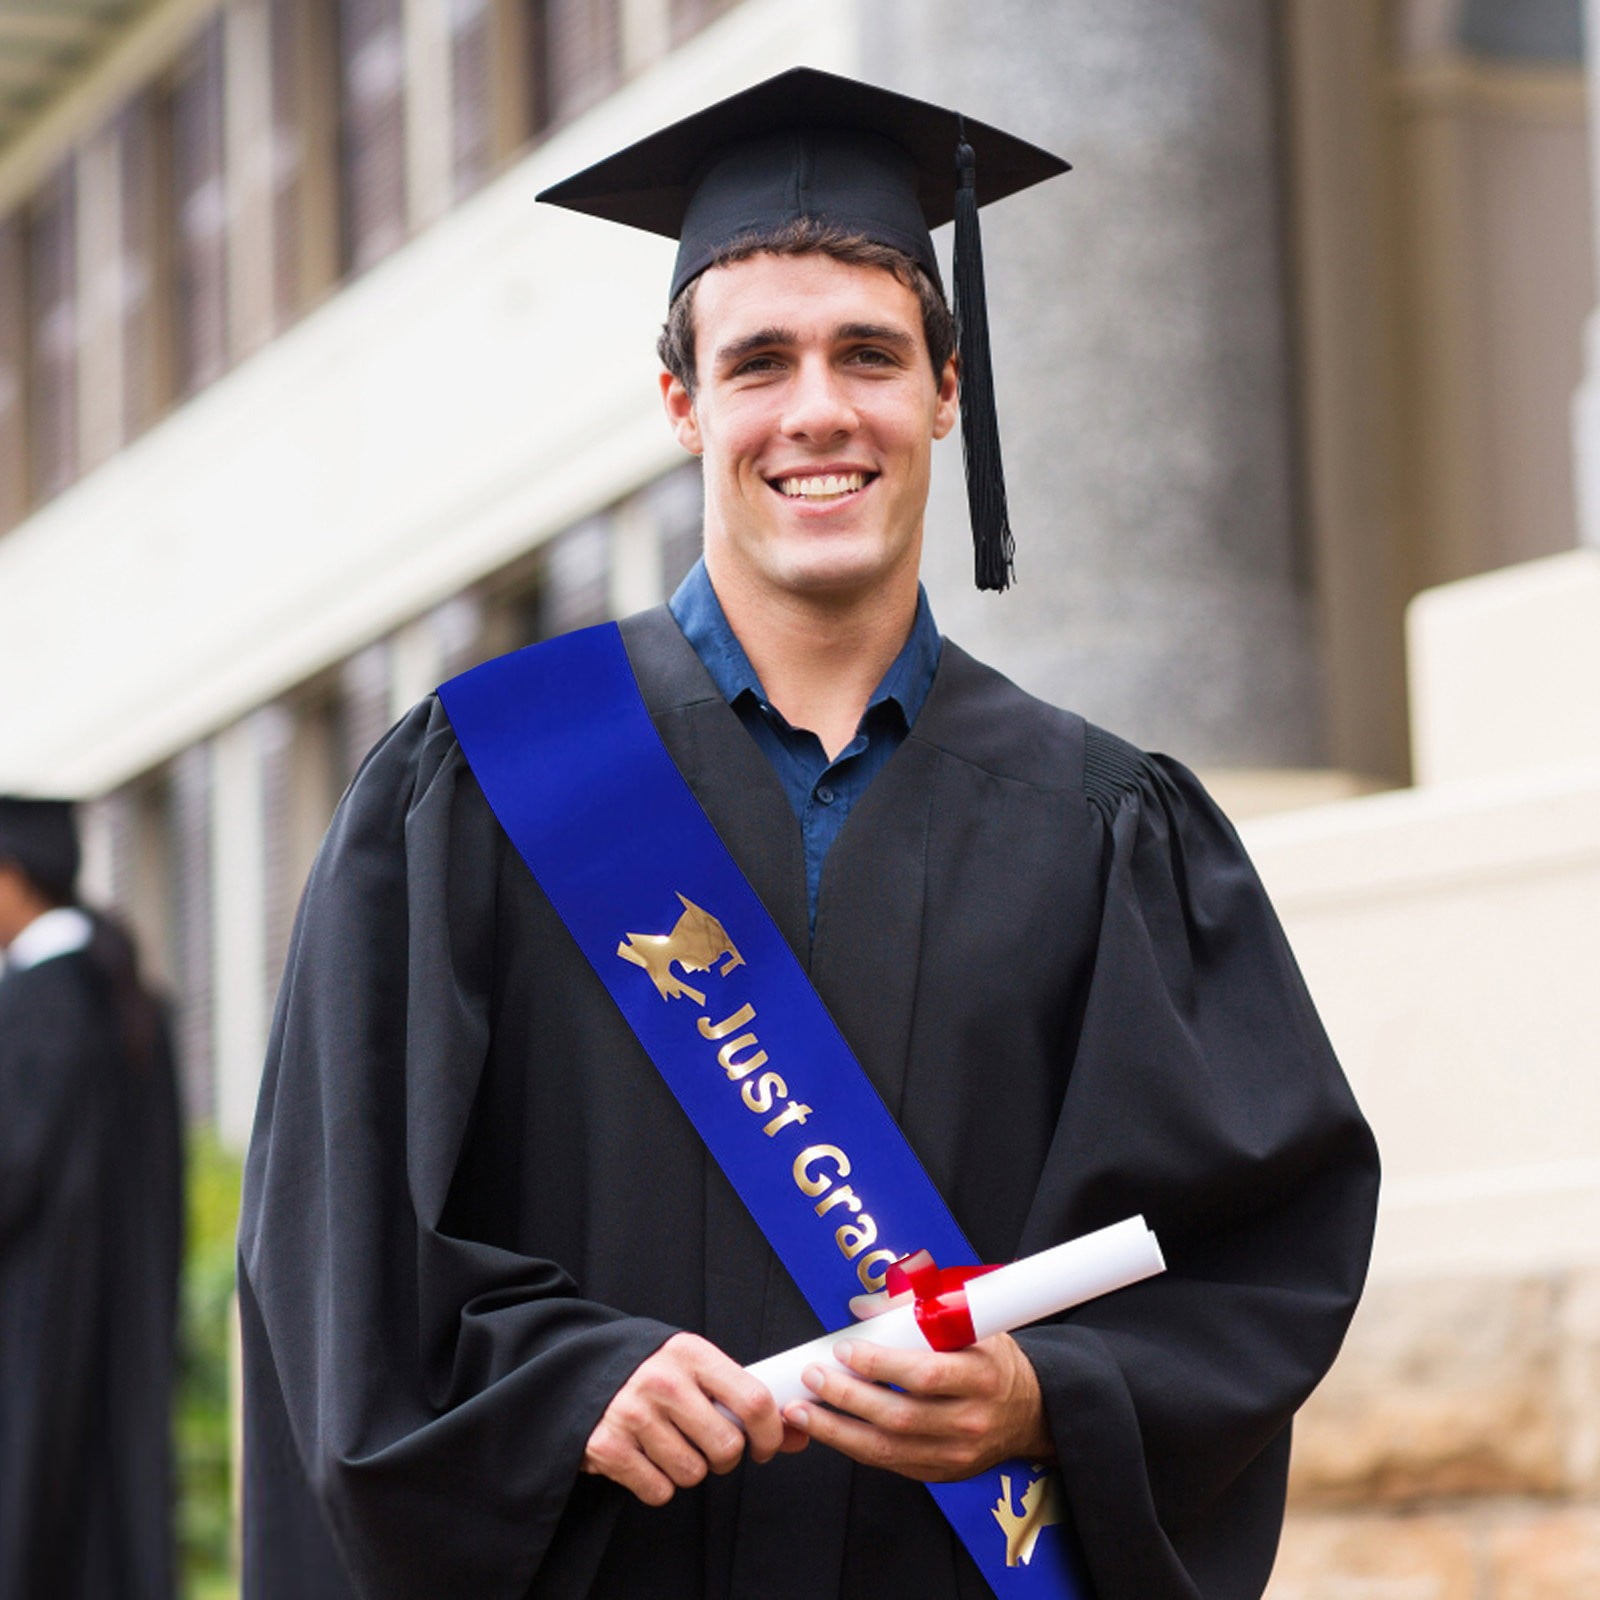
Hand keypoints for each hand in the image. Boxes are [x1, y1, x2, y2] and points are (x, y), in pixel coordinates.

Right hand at [582, 1332, 806, 1505]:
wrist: (578, 1371)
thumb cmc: (652, 1371)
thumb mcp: (696, 1368)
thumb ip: (744, 1398)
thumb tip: (801, 1435)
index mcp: (691, 1353)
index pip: (753, 1400)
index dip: (770, 1434)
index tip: (765, 1446)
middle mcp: (663, 1381)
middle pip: (726, 1447)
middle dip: (725, 1457)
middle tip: (709, 1445)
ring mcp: (632, 1413)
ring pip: (693, 1473)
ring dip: (688, 1469)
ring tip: (670, 1444)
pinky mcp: (607, 1447)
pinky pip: (659, 1491)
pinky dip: (657, 1484)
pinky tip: (643, 1456)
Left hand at [782, 1332, 1053, 1481]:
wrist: (1028, 1411)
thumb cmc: (994, 1361)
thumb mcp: (969, 1324)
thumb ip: (915, 1310)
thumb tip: (862, 1307)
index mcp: (982, 1376)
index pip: (926, 1375)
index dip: (881, 1364)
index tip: (846, 1348)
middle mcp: (970, 1420)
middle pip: (900, 1416)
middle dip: (848, 1396)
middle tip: (815, 1376)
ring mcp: (955, 1454)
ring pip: (887, 1448)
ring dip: (837, 1429)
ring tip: (802, 1410)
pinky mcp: (940, 1473)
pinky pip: (889, 1464)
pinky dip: (853, 1447)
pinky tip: (828, 1430)